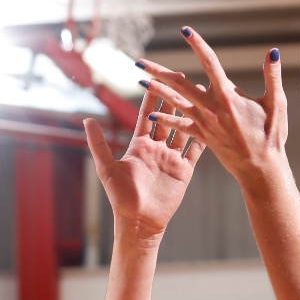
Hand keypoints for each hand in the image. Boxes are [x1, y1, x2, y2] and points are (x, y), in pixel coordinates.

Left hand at [85, 93, 202, 241]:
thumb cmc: (121, 197)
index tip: (156, 78)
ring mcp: (172, 158)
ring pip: (183, 130)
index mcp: (140, 145)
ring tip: (200, 96)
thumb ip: (99, 143)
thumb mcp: (107, 168)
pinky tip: (212, 122)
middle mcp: (157, 149)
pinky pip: (195, 150)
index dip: (152, 98)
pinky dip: (202, 136)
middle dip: (174, 100)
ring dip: (191, 114)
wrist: (139, 221)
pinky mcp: (184, 170)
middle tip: (182, 79)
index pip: (148, 116)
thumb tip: (87, 119)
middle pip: (168, 119)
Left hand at [138, 29, 286, 187]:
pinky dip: (166, 120)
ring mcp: (204, 123)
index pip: (209, 63)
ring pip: (175, 103)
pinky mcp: (203, 136)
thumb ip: (272, 76)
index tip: (185, 31)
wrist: (261, 169)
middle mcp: (210, 108)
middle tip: (139, 62)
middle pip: (180, 84)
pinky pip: (180, 126)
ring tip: (140, 81)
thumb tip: (273, 51)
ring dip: (157, 91)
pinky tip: (151, 115)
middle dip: (158, 72)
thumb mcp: (276, 104)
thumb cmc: (271, 136)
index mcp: (227, 97)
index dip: (197, 45)